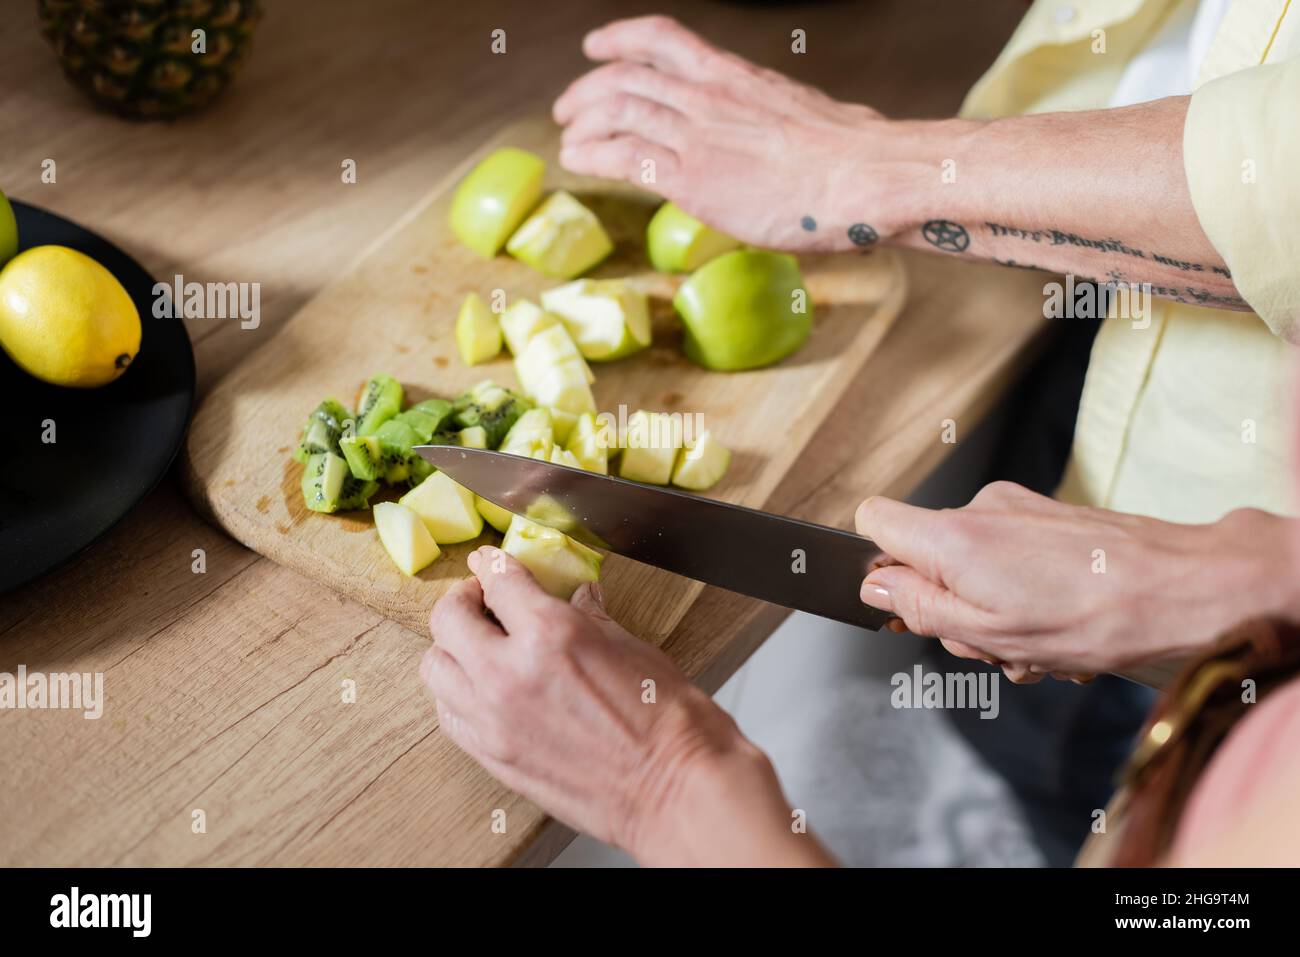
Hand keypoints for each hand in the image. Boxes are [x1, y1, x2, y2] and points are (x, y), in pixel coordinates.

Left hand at [421, 545, 828, 864]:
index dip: (490, 564)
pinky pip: (448, 715)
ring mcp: (494, 719)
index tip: (488, 563)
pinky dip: (455, 694)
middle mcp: (509, 672)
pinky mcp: (493, 756)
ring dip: (451, 647)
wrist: (675, 789)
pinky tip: (478, 688)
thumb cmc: (667, 722)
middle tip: (481, 598)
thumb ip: (592, 618)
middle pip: (449, 618)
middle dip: (462, 599)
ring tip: (475, 644)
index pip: (497, 579)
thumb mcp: (631, 647)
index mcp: (551, 632)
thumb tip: (580, 599)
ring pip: (435, 666)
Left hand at [553, 15, 921, 252]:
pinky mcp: (691, 178)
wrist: (859, 176)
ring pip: (616, 111)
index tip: (595, 47)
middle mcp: (707, 96)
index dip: (620, 38)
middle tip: (568, 108)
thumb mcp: (800, 115)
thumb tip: (775, 143)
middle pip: (625, 77)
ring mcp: (697, 134)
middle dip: (586, 90)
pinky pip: (622, 155)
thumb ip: (767, 120)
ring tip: (568, 140)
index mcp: (734, 75)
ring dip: (582, 124)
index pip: (663, 39)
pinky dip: (591, 154)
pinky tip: (578, 161)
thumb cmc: (848, 155)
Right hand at [855, 482, 1296, 684]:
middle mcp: (980, 510)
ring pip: (975, 567)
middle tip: (994, 645)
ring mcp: (1020, 510)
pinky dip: (1028, 598)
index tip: (903, 602)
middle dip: (952, 609)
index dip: (878, 566)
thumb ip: (919, 605)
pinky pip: (1014, 560)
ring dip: (997, 614)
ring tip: (1042, 647)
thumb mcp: (987, 633)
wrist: (1187, 589)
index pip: (874, 520)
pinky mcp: (1052, 518)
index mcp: (952, 536)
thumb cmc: (1096, 617)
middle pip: (928, 557)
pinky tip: (1064, 631)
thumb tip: (874, 585)